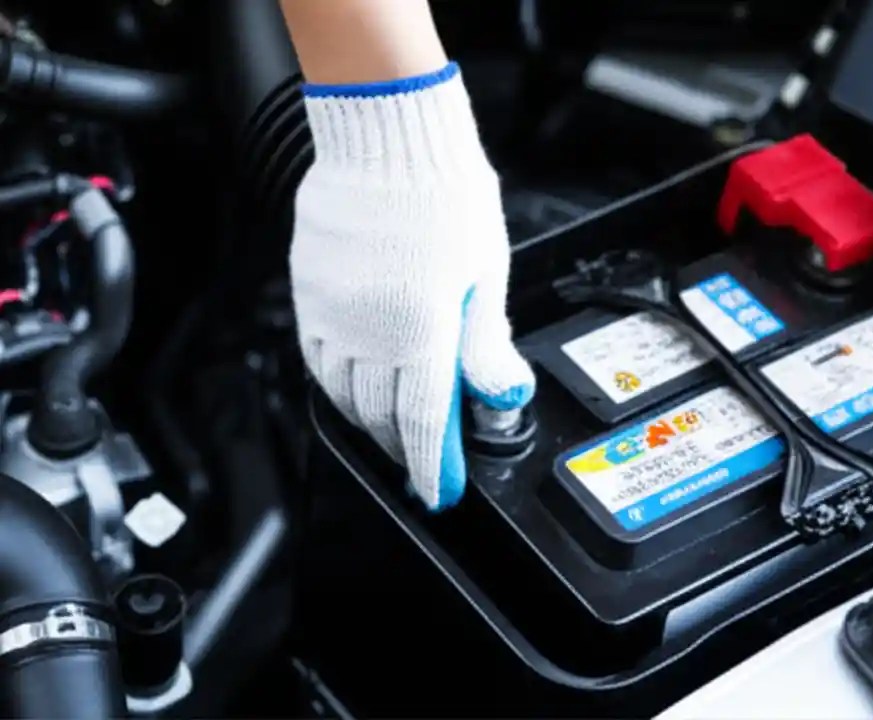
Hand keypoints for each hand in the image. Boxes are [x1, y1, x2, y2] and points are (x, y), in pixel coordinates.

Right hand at [290, 64, 534, 509]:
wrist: (387, 138)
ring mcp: (333, 314)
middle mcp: (370, 331)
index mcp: (422, 330)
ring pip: (344, 397)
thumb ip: (486, 344)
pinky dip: (338, 388)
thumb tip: (500, 394)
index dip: (434, 469)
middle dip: (406, 451)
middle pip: (383, 418)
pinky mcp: (308, 294)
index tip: (440, 493)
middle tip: (425, 464)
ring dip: (371, 424)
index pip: (426, 424)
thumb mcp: (486, 275)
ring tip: (394, 433)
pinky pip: (317, 361)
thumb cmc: (447, 196)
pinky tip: (356, 389)